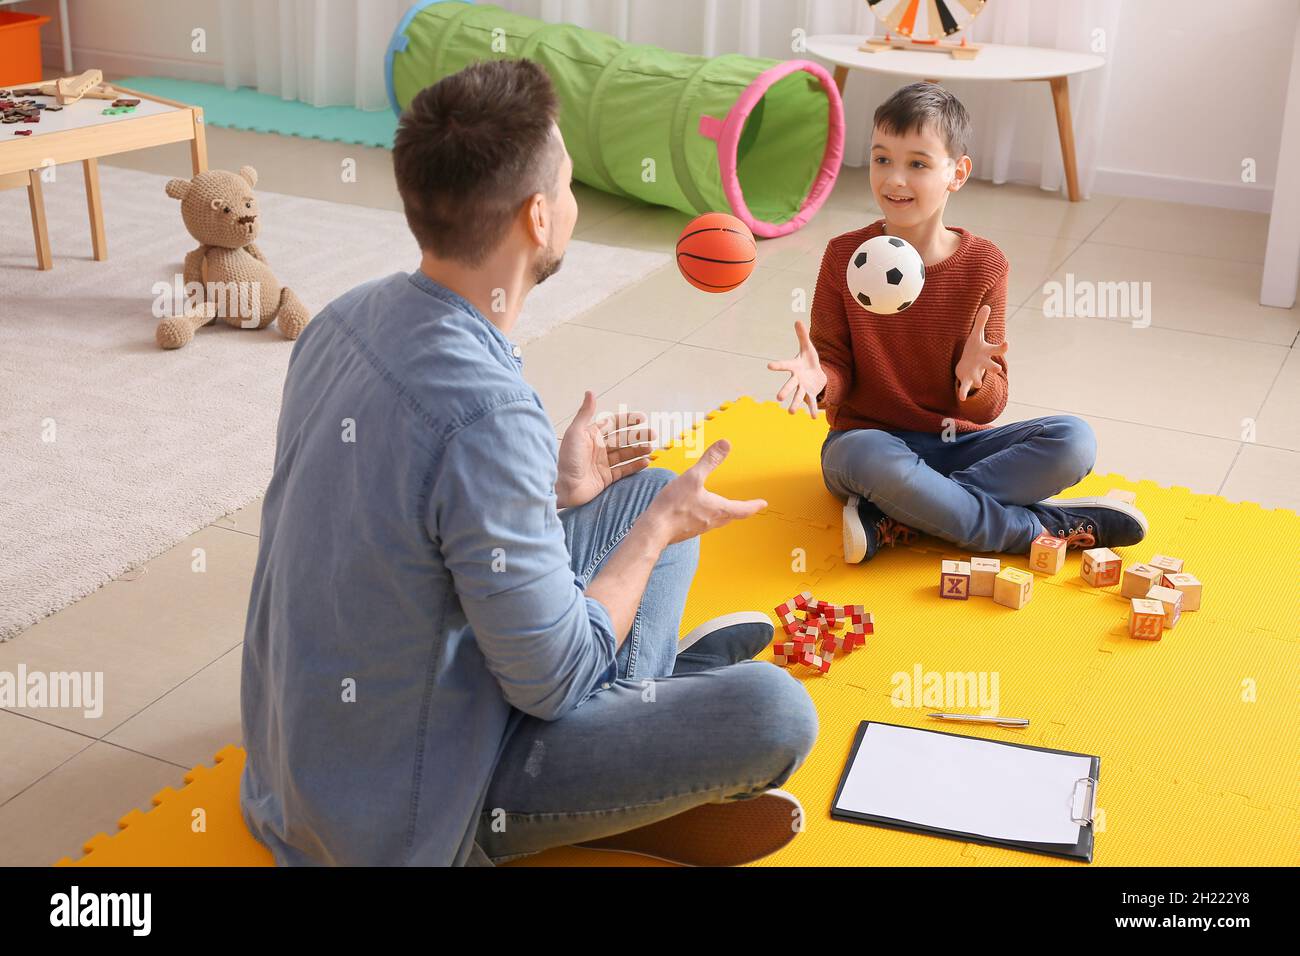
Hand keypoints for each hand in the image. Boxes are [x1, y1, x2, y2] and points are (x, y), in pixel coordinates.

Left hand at [555, 391, 655, 509]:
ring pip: (625, 454)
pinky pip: (624, 470)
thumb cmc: (565, 459)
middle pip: (623, 440)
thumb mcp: (575, 432)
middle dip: (638, 436)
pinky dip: (635, 466)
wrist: (561, 487)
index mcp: (591, 435)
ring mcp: (602, 464)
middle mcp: (598, 448)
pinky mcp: (605, 478)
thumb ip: (585, 413)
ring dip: (638, 450)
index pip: (613, 424)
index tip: (642, 418)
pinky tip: (645, 462)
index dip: (628, 420)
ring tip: (651, 448)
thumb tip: (590, 392)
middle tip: (653, 434)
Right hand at [642, 439, 766, 544]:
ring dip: (722, 514)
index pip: (742, 509)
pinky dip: (705, 517)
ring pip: (716, 521)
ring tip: (722, 508)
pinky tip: (696, 512)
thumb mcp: (693, 477)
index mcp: (718, 509)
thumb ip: (710, 460)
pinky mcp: (685, 531)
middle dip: (739, 511)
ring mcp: (698, 528)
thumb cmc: (674, 505)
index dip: (754, 505)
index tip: (763, 504)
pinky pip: (701, 523)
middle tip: (745, 508)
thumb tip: (726, 444)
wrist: (654, 530)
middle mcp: (711, 521)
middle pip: (730, 517)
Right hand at [767, 320, 827, 417]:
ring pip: (798, 396)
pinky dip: (813, 410)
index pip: (785, 365)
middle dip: (785, 391)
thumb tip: (797, 320)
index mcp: (794, 367)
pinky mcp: (810, 394)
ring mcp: (803, 388)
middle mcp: (796, 380)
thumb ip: (802, 336)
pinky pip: (811, 403)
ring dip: (795, 404)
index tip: (769, 366)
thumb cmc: (808, 359)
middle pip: (790, 385)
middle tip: (778, 398)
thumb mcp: (808, 347)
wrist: (815, 373)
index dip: (778, 366)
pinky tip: (814, 418)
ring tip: (791, 412)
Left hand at [955, 304, 1007, 401]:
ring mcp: (976, 373)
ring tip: (979, 382)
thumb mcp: (976, 335)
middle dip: (993, 367)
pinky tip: (963, 398)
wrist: (967, 366)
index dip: (1002, 347)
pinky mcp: (967, 380)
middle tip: (997, 369)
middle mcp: (984, 364)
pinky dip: (965, 392)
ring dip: (979, 380)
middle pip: (991, 366)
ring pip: (979, 377)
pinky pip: (967, 387)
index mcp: (987, 352)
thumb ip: (980, 322)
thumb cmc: (974, 350)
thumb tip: (986, 305)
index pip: (997, 349)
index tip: (1007, 343)